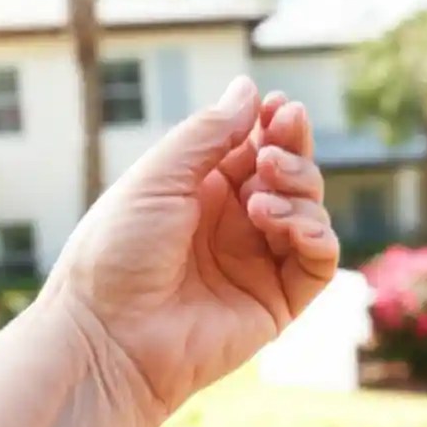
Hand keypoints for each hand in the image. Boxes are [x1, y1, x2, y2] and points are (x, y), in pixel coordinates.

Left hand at [43, 76, 339, 420]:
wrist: (107, 336)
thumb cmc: (116, 254)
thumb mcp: (157, 177)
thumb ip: (208, 134)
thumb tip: (250, 90)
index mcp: (199, 191)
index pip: (254, 146)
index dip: (273, 124)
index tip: (278, 107)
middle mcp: (231, 224)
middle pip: (289, 174)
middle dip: (292, 152)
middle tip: (273, 154)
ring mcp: (256, 263)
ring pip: (310, 211)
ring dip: (298, 192)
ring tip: (259, 199)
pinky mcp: (276, 303)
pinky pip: (318, 261)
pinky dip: (315, 234)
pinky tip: (279, 224)